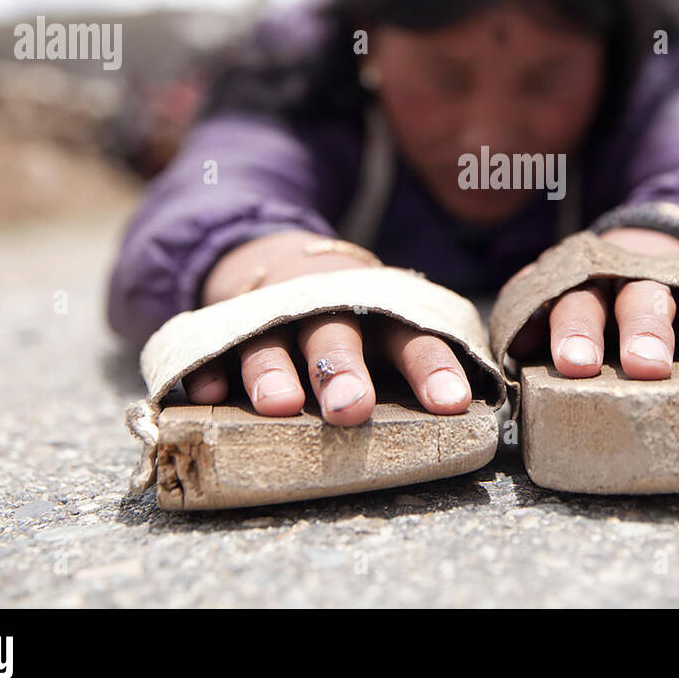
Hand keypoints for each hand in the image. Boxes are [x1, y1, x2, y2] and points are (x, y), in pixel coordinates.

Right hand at [180, 230, 471, 424]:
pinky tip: (207, 397)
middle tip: (351, 409)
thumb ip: (418, 362)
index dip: (431, 366)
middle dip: (342, 370)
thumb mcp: (390, 324)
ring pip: (267, 339)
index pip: (411, 334)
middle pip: (334, 333)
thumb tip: (472, 417)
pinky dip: (206, 369)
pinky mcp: (219, 328)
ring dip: (272, 370)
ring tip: (279, 406)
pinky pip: (207, 348)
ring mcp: (268, 315)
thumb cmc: (354, 316)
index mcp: (378, 310)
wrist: (274, 259)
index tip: (452, 402)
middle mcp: (323, 308)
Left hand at [508, 227, 678, 377]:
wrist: (666, 243)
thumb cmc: (601, 301)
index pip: (578, 302)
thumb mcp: (562, 301)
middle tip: (643, 368)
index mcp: (593, 283)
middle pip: (644, 299)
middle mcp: (646, 279)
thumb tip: (507, 360)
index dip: (576, 331)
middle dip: (643, 332)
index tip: (574, 366)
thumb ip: (534, 324)